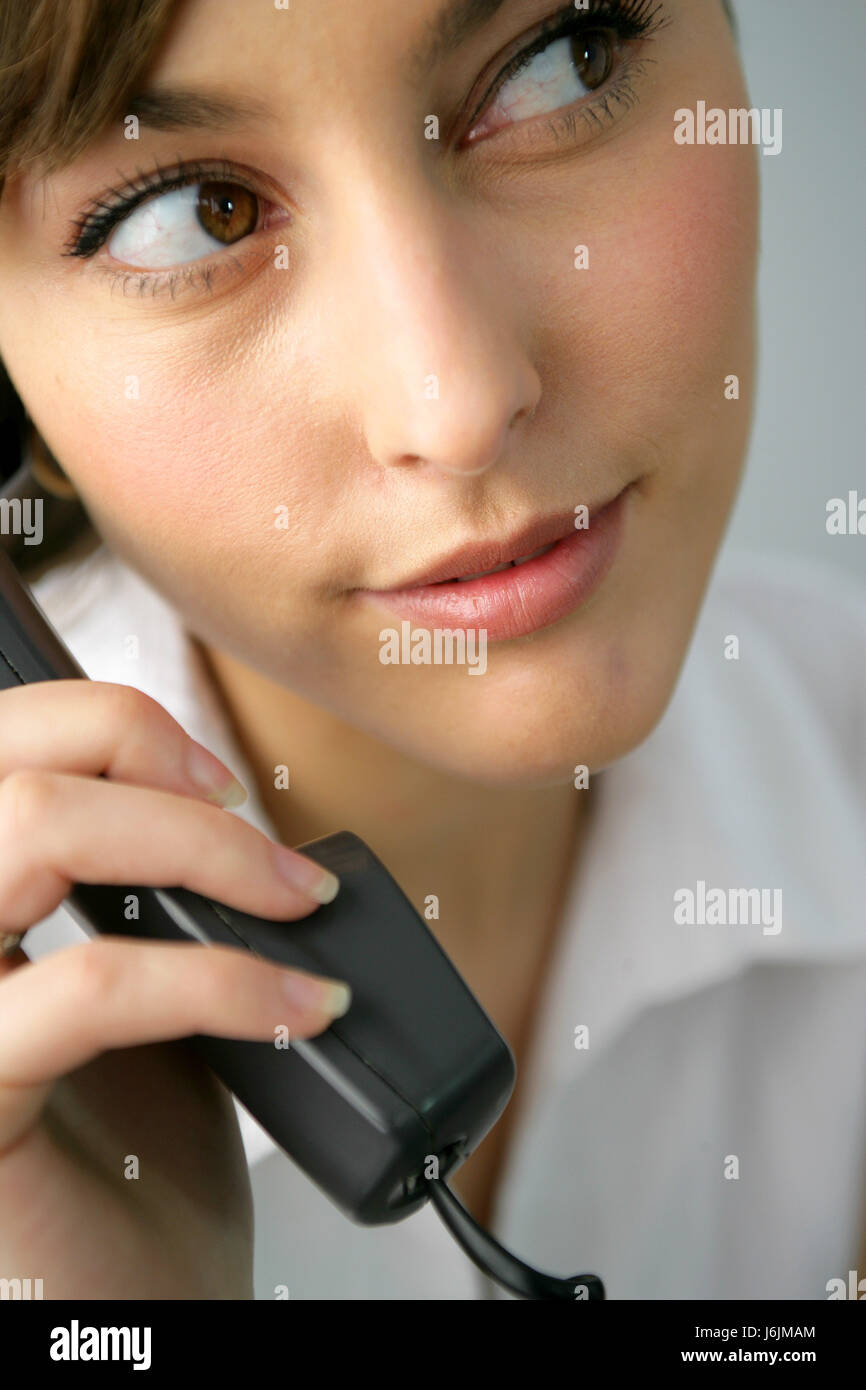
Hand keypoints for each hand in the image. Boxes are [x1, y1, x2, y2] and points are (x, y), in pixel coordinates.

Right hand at [0, 680, 347, 1297]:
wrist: (137, 1308)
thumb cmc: (135, 1159)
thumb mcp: (140, 993)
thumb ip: (146, 896)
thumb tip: (227, 811)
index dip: (103, 724)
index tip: (214, 780)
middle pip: (3, 767)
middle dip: (153, 762)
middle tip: (260, 840)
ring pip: (28, 831)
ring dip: (196, 846)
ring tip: (295, 899)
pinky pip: (88, 986)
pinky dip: (221, 975)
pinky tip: (300, 1002)